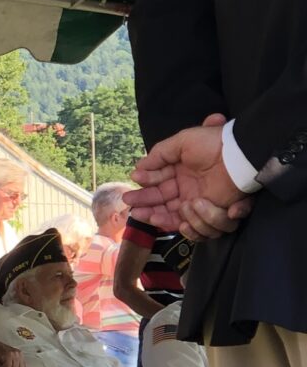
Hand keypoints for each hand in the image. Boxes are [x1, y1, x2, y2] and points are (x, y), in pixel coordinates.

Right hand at [127, 118, 252, 239]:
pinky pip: (192, 225)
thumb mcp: (181, 142)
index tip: (133, 183)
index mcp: (180, 171)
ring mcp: (197, 201)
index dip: (145, 184)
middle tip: (130, 205)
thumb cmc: (210, 145)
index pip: (158, 182)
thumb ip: (159, 153)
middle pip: (161, 201)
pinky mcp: (208, 213)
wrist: (237, 156)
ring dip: (157, 215)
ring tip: (146, 214)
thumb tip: (138, 168)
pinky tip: (170, 214)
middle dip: (144, 204)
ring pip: (172, 216)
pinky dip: (178, 222)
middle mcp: (187, 188)